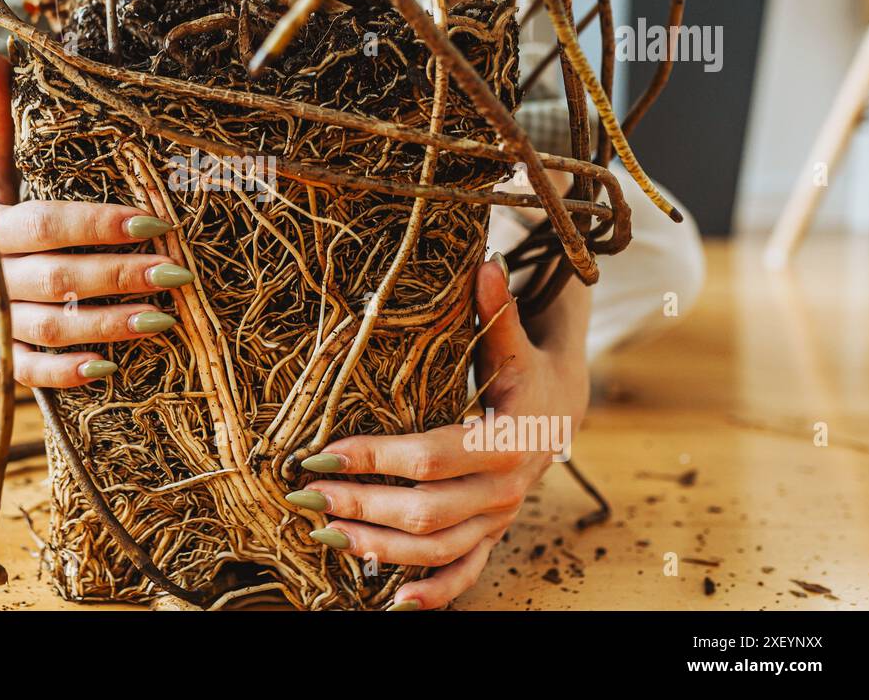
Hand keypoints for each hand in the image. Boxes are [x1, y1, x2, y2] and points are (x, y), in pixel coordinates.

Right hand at [0, 44, 192, 386]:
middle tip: (178, 272)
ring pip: (50, 327)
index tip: (153, 221)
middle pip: (57, 278)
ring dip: (108, 326)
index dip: (99, 225)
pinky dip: (67, 373)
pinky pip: (29, 370)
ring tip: (164, 319)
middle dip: (120, 275)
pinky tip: (112, 367)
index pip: (48, 225)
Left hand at [286, 255, 590, 609]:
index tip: (319, 452)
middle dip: (361, 505)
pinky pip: (464, 574)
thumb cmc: (523, 371)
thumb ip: (494, 313)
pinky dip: (432, 594)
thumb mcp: (512, 343)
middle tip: (306, 495)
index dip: (374, 457)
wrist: (562, 410)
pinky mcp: (491, 535)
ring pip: (437, 550)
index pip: (431, 456)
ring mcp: (499, 519)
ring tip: (324, 535)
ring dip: (378, 548)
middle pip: (426, 512)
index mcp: (507, 439)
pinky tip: (391, 604)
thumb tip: (484, 265)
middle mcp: (505, 488)